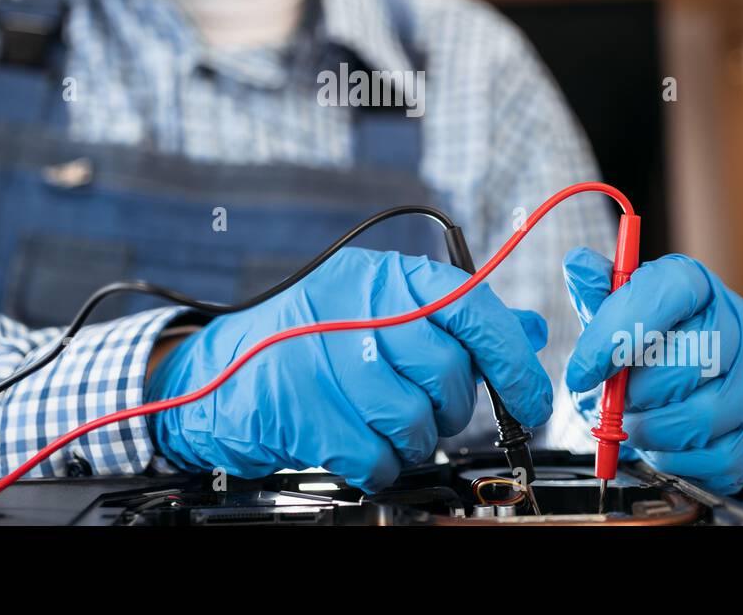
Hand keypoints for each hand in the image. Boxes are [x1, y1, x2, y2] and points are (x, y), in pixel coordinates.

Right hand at [148, 247, 552, 491]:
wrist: (212, 375)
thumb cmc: (307, 343)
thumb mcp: (379, 314)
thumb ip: (454, 321)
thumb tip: (527, 332)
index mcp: (379, 276)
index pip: (468, 304)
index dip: (511, 358)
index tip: (530, 399)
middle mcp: (350, 305)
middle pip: (445, 371)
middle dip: (447, 408)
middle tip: (424, 411)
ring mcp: (318, 355)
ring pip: (413, 421)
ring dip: (410, 441)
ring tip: (382, 428)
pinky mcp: (296, 408)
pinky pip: (373, 457)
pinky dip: (376, 466)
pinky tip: (357, 448)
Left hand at [562, 248, 742, 493]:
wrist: (684, 393)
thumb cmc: (642, 348)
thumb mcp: (611, 317)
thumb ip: (595, 295)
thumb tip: (578, 263)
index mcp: (693, 283)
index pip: (668, 291)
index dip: (621, 333)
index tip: (582, 372)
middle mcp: (738, 320)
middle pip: (697, 357)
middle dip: (640, 394)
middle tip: (612, 409)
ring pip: (714, 411)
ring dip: (660, 432)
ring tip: (633, 431)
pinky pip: (733, 454)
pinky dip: (688, 463)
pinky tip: (663, 453)